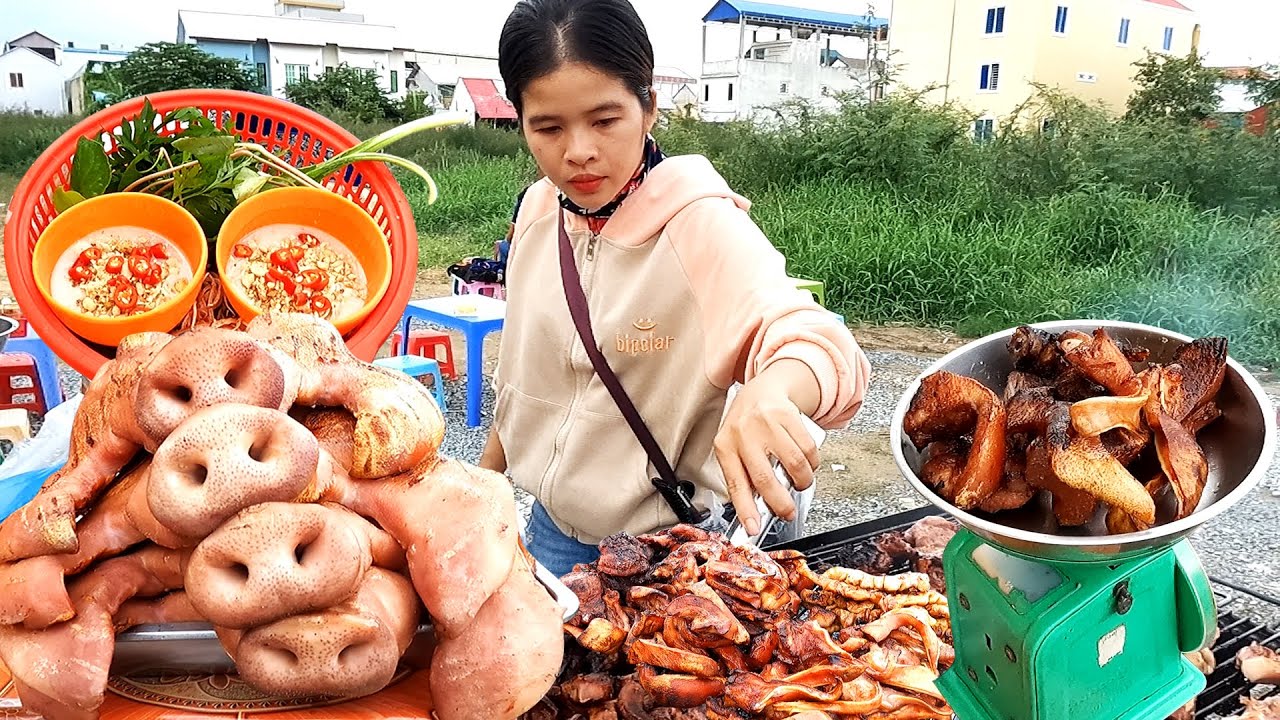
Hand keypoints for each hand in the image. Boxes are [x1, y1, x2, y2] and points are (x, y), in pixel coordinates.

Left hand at [714, 360, 821, 536]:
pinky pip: (808, 449)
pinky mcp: (788, 415)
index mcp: (725, 446)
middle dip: (781, 503)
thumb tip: (757, 511)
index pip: (735, 484)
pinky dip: (812, 464)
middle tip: (787, 512)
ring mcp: (766, 423)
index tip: (753, 529)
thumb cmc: (747, 426)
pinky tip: (807, 463)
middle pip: (765, 479)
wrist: (762, 391)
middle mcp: (743, 433)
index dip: (746, 510)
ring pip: (794, 465)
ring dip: (802, 482)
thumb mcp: (735, 448)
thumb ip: (745, 476)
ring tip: (799, 483)